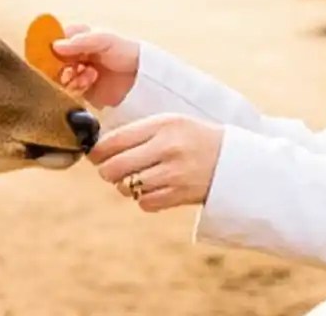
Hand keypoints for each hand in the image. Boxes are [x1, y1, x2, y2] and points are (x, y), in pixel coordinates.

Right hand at [50, 25, 139, 108]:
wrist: (143, 78)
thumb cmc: (126, 51)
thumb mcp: (105, 40)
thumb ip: (81, 41)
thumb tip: (55, 46)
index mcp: (80, 38)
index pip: (56, 38)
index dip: (51, 44)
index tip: (52, 51)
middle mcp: (76, 55)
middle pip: (54, 60)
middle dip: (59, 64)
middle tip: (69, 66)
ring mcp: (78, 73)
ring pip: (59, 76)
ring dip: (69, 76)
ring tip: (86, 74)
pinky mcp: (82, 91)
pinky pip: (68, 91)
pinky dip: (75, 87)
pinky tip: (88, 83)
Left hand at [89, 114, 223, 212]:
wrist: (232, 160)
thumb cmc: (192, 139)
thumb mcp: (169, 124)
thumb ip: (137, 132)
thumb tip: (98, 148)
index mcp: (163, 125)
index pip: (115, 140)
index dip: (96, 151)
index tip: (93, 154)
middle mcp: (167, 148)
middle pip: (115, 167)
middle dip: (106, 171)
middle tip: (110, 170)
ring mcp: (174, 174)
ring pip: (127, 187)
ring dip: (125, 185)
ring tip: (137, 177)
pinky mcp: (180, 195)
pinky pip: (144, 203)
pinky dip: (143, 198)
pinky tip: (154, 188)